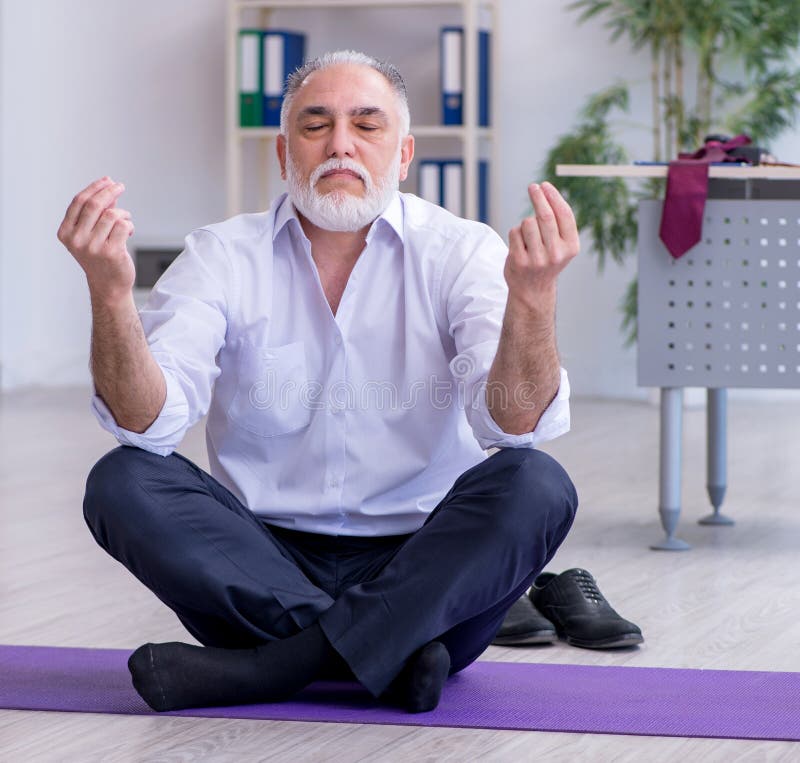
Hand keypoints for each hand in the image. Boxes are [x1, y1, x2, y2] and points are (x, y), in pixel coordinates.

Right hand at [57, 177, 135, 303]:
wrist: (108, 285)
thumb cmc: (100, 257)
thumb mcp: (91, 233)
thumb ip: (97, 213)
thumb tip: (108, 190)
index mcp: (66, 233)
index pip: (79, 202)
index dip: (94, 188)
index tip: (108, 181)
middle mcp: (77, 240)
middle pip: (95, 205)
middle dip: (109, 191)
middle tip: (120, 186)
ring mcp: (93, 247)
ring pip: (112, 215)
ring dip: (123, 213)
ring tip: (125, 220)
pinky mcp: (112, 252)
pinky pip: (124, 225)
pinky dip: (129, 224)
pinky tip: (129, 231)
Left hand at [505, 182, 578, 310]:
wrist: (532, 290)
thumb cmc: (547, 259)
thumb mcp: (561, 245)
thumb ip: (559, 223)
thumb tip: (546, 190)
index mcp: (571, 247)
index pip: (564, 215)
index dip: (553, 197)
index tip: (544, 185)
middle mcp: (556, 254)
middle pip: (545, 216)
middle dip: (538, 197)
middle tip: (533, 187)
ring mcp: (537, 259)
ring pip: (528, 223)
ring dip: (525, 223)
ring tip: (528, 236)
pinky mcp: (519, 261)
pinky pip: (514, 232)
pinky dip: (515, 233)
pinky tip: (520, 245)